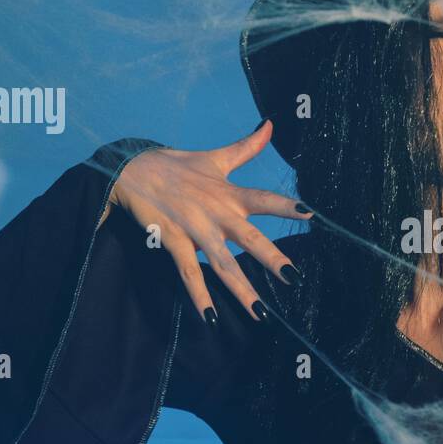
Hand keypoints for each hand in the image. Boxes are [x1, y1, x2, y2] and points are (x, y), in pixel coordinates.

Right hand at [105, 119, 312, 322]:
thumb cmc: (177, 165)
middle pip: (249, 238)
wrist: (131, 169)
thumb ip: (247, 146)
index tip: (311, 215)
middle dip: (272, 258)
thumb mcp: (215, 157)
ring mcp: (195, 230)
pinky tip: (210, 318)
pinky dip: (199, 296)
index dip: (287, 205)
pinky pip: (188, 273)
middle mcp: (216, 213)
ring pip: (222, 264)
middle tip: (294, 278)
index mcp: (229, 193)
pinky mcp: (173, 241)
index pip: (265, 199)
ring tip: (261, 314)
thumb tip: (270, 125)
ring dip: (242, 290)